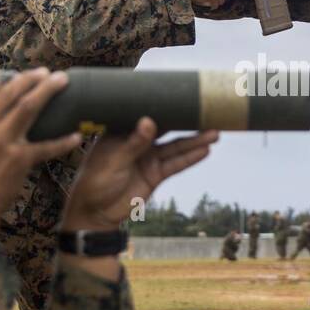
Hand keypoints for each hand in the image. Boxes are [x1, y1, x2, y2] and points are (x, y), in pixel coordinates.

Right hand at [0, 69, 82, 225]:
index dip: (12, 81)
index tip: (26, 76)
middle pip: (11, 93)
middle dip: (32, 78)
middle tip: (47, 72)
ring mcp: (1, 142)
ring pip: (29, 107)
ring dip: (48, 91)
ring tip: (62, 81)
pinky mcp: (19, 159)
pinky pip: (46, 146)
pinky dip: (63, 141)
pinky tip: (76, 136)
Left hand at [62, 118, 217, 230]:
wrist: (95, 214)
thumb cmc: (94, 182)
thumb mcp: (112, 160)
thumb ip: (133, 143)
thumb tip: (149, 121)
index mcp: (122, 131)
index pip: (146, 113)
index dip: (164, 105)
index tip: (183, 95)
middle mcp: (138, 142)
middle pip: (166, 129)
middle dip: (186, 122)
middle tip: (206, 113)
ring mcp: (148, 158)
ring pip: (175, 147)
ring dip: (195, 141)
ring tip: (215, 132)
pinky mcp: (155, 175)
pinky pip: (176, 165)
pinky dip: (190, 158)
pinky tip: (205, 151)